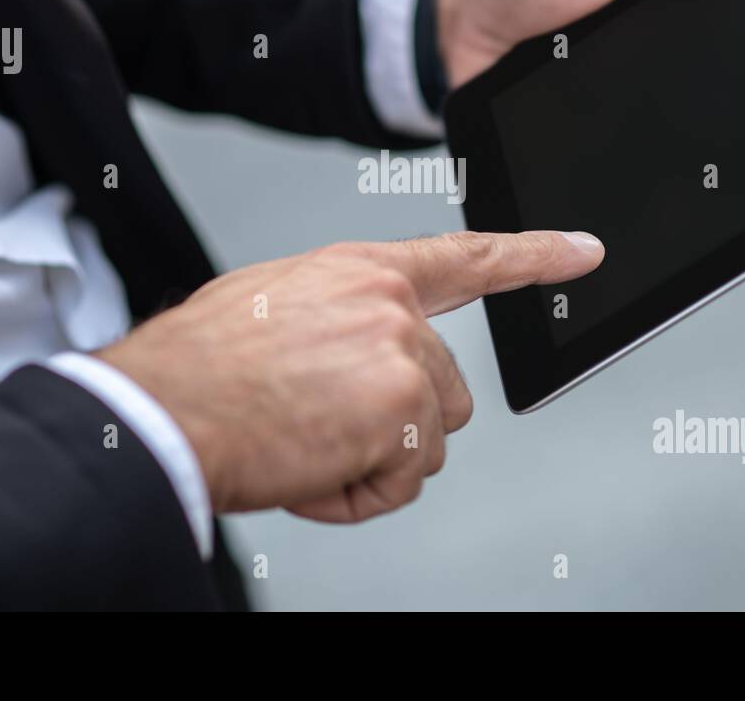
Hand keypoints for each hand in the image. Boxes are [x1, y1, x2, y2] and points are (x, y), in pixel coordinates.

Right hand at [97, 230, 604, 521]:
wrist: (163, 407)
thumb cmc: (201, 365)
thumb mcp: (270, 303)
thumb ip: (336, 315)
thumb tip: (350, 352)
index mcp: (361, 271)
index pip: (464, 258)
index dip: (531, 255)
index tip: (582, 251)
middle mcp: (391, 304)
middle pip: (445, 388)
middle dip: (393, 421)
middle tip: (318, 422)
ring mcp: (401, 352)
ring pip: (428, 438)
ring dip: (372, 458)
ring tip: (304, 440)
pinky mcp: (401, 407)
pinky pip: (404, 479)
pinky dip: (358, 492)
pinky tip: (310, 467)